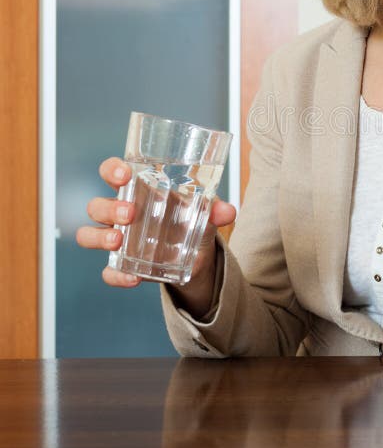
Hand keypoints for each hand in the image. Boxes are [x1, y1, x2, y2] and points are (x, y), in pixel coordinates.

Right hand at [77, 157, 235, 295]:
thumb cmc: (192, 218)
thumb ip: (216, 209)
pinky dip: (117, 275)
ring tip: (118, 242)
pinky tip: (134, 277)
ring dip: (99, 237)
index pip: (113, 173)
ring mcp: (118, 239)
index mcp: (138, 190)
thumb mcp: (205, 211)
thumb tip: (228, 211)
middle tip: (129, 213)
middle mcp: (121, 212)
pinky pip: (108, 271)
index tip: (123, 174)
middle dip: (108, 208)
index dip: (111, 170)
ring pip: (89, 235)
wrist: (197, 255)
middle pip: (97, 205)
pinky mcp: (122, 265)